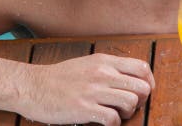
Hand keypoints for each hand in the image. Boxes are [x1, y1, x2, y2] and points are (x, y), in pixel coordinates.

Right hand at [18, 52, 154, 125]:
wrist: (33, 86)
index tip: (142, 92)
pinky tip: (104, 121)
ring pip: (131, 102)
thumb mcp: (87, 64)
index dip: (148, 82)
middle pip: (142, 87)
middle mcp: (102, 73)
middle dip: (141, 101)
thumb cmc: (59, 78)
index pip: (142, 67)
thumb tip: (128, 79)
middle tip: (129, 106)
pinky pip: (113, 118)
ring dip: (128, 113)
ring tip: (116, 115)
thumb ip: (108, 69)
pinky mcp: (84, 108)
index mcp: (104, 61)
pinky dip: (113, 123)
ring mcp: (93, 91)